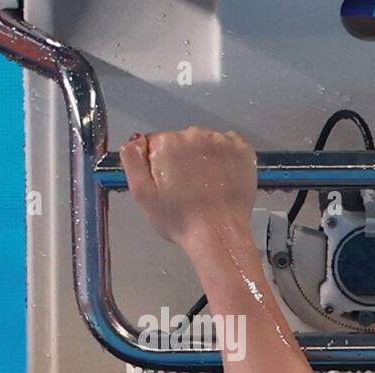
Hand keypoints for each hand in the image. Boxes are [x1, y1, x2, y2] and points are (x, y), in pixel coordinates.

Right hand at [120, 127, 257, 248]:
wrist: (218, 235)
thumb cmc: (180, 219)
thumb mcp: (141, 193)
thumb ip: (132, 159)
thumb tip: (136, 140)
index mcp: (167, 143)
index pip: (156, 143)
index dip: (160, 164)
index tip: (168, 182)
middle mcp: (194, 135)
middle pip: (182, 140)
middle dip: (182, 159)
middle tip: (188, 188)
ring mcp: (222, 142)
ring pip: (206, 142)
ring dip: (205, 157)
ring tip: (207, 186)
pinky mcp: (243, 152)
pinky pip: (231, 143)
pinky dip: (227, 155)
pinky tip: (224, 175)